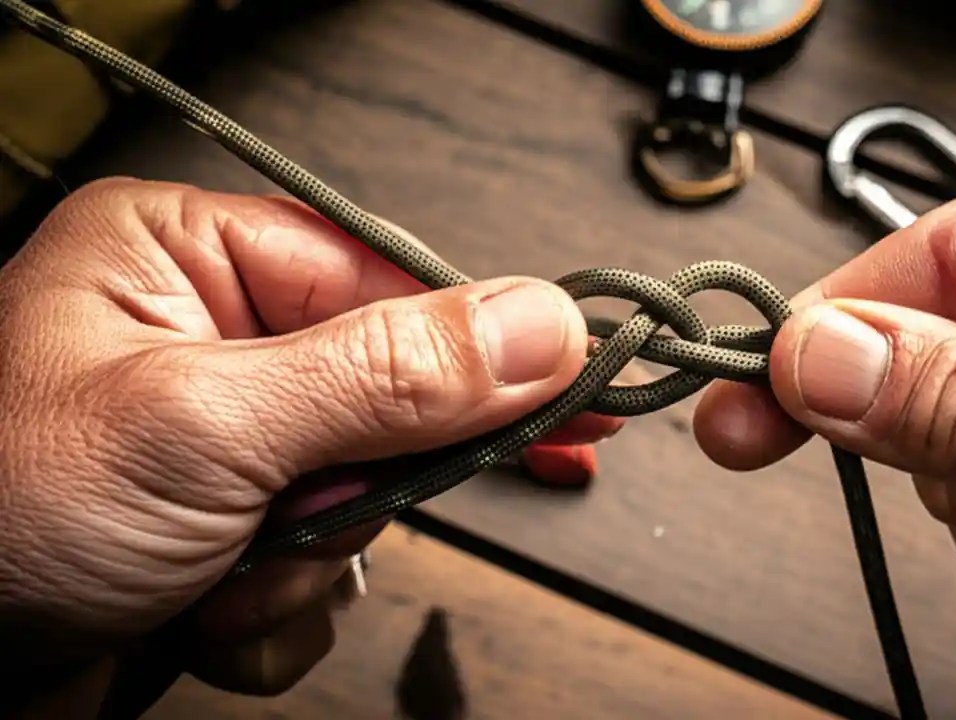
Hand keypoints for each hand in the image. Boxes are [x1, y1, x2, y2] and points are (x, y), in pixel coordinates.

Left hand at [0, 178, 618, 712]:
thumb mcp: (207, 424)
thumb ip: (388, 372)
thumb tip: (539, 326)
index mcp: (190, 258)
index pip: (392, 284)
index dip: (478, 354)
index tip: (562, 407)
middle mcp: (211, 340)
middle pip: (388, 405)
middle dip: (342, 494)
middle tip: (291, 515)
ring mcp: (223, 444)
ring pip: (360, 501)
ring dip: (301, 566)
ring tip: (208, 575)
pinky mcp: (225, 529)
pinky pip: (318, 571)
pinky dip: (272, 613)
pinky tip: (194, 612)